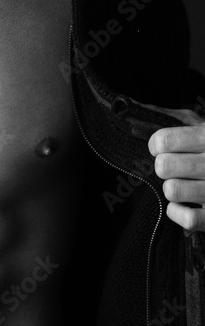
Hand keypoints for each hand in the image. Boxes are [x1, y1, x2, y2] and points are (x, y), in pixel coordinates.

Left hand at [148, 108, 204, 230]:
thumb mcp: (199, 124)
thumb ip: (168, 117)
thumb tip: (128, 107)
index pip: (164, 141)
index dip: (156, 145)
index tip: (162, 148)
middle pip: (164, 166)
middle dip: (164, 166)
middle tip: (175, 166)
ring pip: (172, 191)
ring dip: (173, 188)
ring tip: (184, 183)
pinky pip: (188, 219)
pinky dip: (179, 212)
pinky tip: (186, 203)